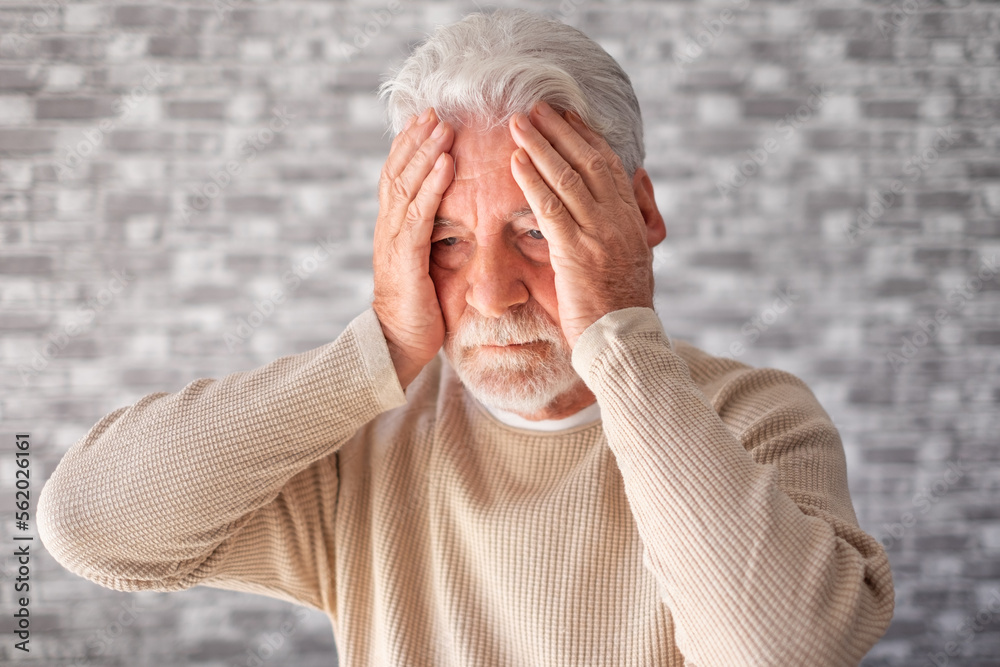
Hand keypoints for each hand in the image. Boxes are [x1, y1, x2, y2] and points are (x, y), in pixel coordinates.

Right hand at [373, 108, 454, 388]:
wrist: (398, 346)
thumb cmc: (418, 310)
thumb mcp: (425, 266)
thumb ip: (431, 239)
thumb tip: (450, 219)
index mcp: (392, 229)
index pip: (397, 177)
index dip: (409, 147)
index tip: (426, 120)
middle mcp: (388, 229)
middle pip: (398, 172)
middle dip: (416, 139)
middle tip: (435, 110)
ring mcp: (393, 242)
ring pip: (406, 186)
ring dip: (425, 152)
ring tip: (442, 125)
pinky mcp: (406, 258)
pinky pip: (419, 214)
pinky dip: (432, 185)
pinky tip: (446, 163)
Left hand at [508, 101, 659, 348]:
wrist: (625, 343)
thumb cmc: (624, 307)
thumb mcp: (638, 257)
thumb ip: (635, 219)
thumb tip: (635, 180)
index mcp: (633, 220)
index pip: (609, 165)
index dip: (586, 137)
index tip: (567, 116)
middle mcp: (619, 220)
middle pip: (588, 161)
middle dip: (560, 131)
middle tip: (535, 107)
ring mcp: (599, 235)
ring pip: (567, 178)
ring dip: (539, 146)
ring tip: (517, 124)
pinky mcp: (577, 253)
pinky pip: (551, 209)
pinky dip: (532, 182)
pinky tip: (515, 163)